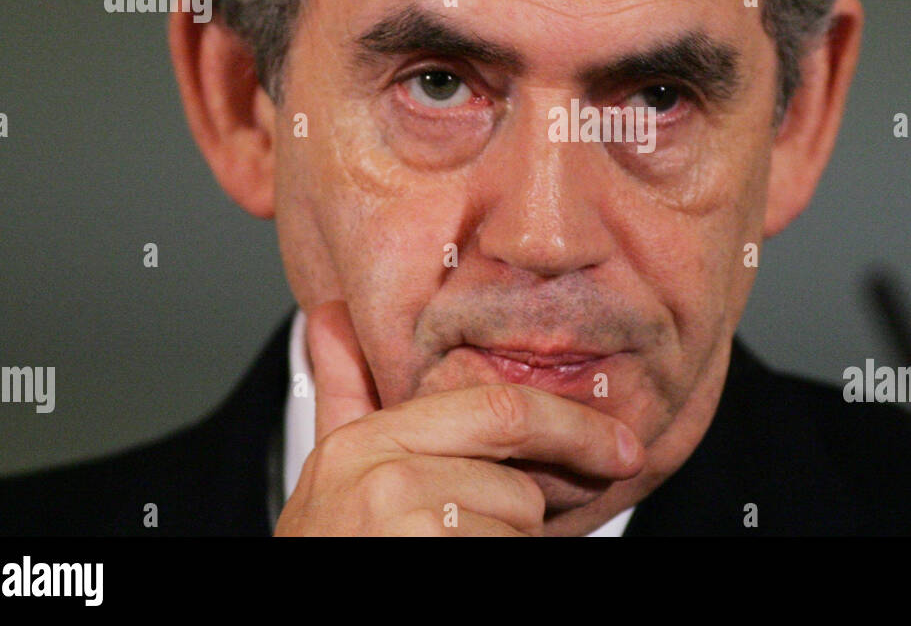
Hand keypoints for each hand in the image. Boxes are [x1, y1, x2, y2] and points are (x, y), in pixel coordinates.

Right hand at [274, 300, 643, 534]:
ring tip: (445, 554)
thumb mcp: (331, 474)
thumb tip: (329, 315)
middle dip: (524, 516)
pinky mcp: (433, 560)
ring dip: (502, 552)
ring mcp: (406, 527)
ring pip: (519, 531)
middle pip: (518, 485)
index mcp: (364, 443)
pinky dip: (501, 567)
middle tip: (513, 531)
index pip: (500, 411)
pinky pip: (511, 556)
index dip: (574, 428)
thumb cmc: (330, 550)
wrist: (288, 619)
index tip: (622, 448)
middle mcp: (383, 479)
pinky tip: (453, 568)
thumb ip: (345, 393)